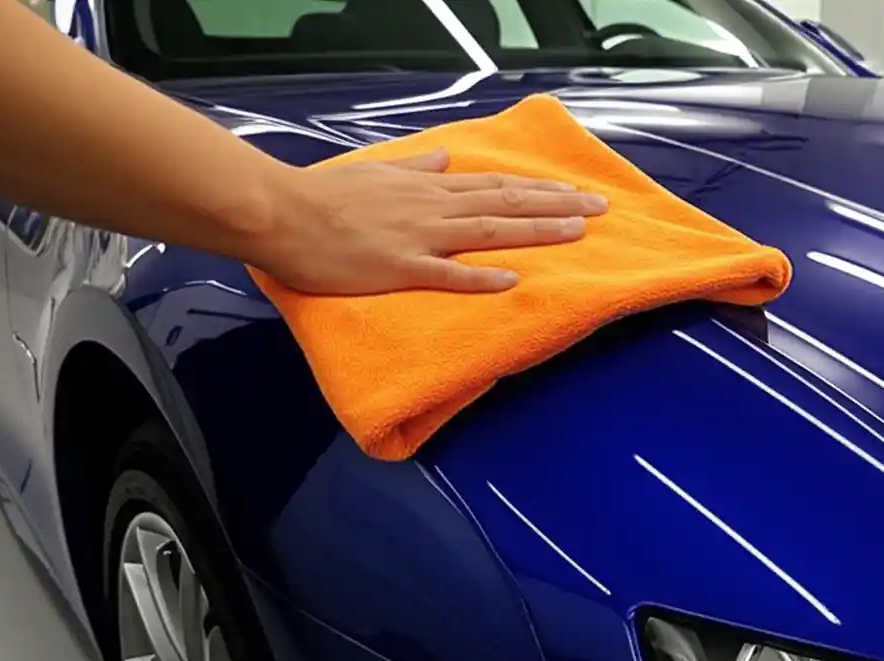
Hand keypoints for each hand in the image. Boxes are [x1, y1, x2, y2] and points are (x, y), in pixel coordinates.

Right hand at [248, 148, 608, 294]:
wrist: (282, 213)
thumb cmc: (325, 195)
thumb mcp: (378, 172)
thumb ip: (417, 169)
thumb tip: (444, 158)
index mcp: (429, 189)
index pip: (497, 187)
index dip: (541, 191)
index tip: (575, 193)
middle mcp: (433, 209)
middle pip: (507, 205)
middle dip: (557, 206)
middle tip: (600, 208)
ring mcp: (419, 238)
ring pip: (489, 232)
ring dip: (536, 232)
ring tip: (577, 232)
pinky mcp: (398, 268)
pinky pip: (446, 274)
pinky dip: (480, 277)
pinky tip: (513, 279)